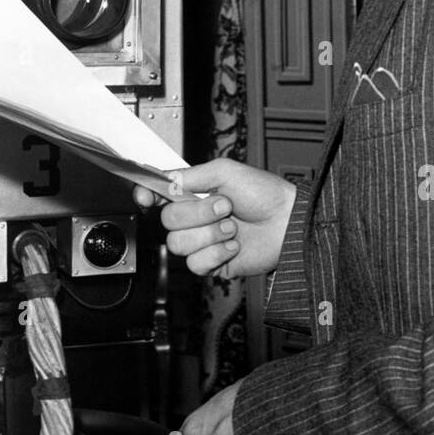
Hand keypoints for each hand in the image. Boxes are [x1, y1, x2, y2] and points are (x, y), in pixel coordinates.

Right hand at [134, 159, 296, 277]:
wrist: (287, 223)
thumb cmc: (264, 194)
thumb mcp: (226, 171)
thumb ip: (191, 174)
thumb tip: (165, 178)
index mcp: (194, 192)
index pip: (158, 194)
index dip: (146, 195)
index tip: (146, 197)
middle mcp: (195, 217)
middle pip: (167, 220)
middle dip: (197, 213)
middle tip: (224, 207)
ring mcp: (202, 241)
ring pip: (179, 244)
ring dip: (209, 234)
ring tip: (232, 227)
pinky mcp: (211, 263)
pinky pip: (196, 263)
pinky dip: (217, 253)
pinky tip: (233, 246)